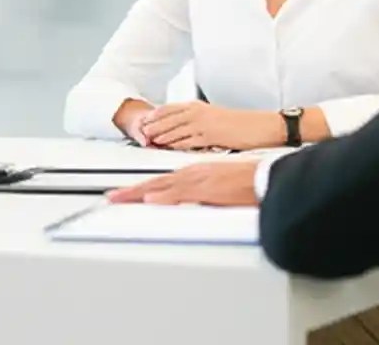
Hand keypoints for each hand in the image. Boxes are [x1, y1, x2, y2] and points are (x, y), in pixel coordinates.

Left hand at [106, 161, 260, 205]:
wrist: (266, 178)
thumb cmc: (247, 183)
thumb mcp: (216, 188)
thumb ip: (199, 195)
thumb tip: (186, 205)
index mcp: (193, 174)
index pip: (161, 182)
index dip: (141, 188)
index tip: (125, 194)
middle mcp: (192, 174)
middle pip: (155, 182)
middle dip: (132, 191)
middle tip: (112, 197)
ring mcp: (199, 181)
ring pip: (162, 186)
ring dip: (140, 192)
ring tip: (120, 198)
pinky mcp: (209, 188)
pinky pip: (183, 193)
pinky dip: (167, 196)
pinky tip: (152, 199)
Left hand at [140, 101, 282, 150]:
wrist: (260, 126)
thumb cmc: (241, 125)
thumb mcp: (215, 117)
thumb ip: (198, 121)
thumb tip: (185, 128)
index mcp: (198, 107)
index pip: (170, 108)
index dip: (156, 115)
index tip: (145, 121)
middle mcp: (198, 112)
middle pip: (168, 118)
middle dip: (154, 126)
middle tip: (142, 133)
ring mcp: (203, 123)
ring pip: (175, 129)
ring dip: (161, 136)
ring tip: (150, 141)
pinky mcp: (209, 135)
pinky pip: (187, 140)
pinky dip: (175, 144)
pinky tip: (168, 148)